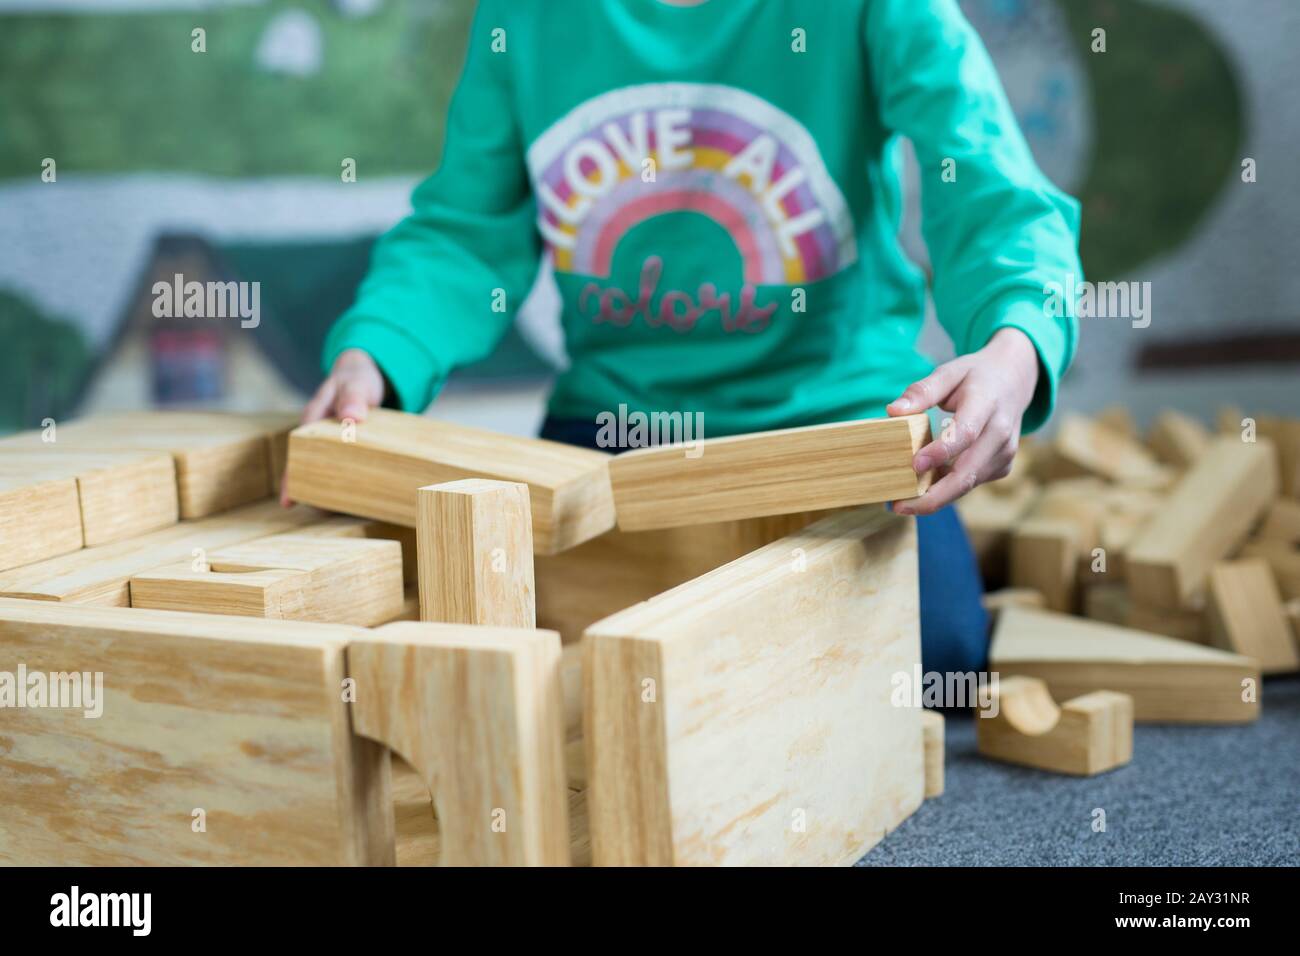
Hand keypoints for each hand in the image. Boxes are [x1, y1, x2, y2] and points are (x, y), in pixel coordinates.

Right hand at [280, 349, 385, 505]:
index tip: (288, 501)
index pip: (297, 453)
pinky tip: (358, 501)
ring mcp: (335, 443)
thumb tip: (351, 417)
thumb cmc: (356, 378)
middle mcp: (320, 435)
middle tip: (315, 514)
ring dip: (330, 492)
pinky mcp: (351, 447)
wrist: (367, 375)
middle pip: (308, 468)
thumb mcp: (355, 383)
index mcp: (313, 421)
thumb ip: (353, 397)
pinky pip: (347, 467)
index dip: (292, 478)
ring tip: (335, 514)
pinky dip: (349, 482)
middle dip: (307, 491)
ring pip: (328, 471)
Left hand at [886, 328, 1038, 515]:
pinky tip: (921, 491)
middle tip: (897, 506)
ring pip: (968, 484)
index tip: (914, 464)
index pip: (966, 433)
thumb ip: (922, 391)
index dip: (941, 452)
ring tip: (901, 503)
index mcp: (987, 403)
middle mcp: (1001, 433)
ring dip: (935, 498)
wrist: (1014, 381)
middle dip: (933, 496)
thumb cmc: (975, 376)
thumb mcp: (948, 372)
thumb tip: (893, 411)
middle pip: (968, 472)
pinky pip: (970, 483)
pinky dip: (946, 491)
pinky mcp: (1001, 466)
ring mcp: (1004, 453)